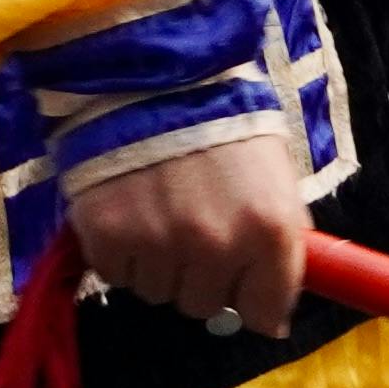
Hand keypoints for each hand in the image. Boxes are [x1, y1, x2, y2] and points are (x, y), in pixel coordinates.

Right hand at [63, 122, 311, 335]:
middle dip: (201, 275)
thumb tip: (271, 318)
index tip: (241, 279)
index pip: (265, 312)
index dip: (252, 296)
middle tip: (192, 223)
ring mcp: (160, 243)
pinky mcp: (109, 238)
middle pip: (205, 306)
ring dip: (159, 263)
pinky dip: (121, 252)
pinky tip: (129, 208)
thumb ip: (279, 243)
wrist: (153, 69)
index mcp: (270, 230)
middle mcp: (217, 245)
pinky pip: (117, 275)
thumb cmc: (224, 120)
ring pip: (158, 293)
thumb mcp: (275, 174)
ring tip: (159, 207)